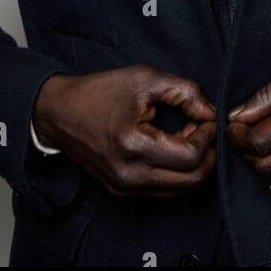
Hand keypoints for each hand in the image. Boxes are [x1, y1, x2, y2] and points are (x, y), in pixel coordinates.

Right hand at [33, 65, 217, 198]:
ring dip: (193, 165)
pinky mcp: (122, 191)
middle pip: (192, 181)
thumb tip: (211, 112)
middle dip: (207, 154)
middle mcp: (129, 176)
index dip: (207, 136)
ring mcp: (125, 188)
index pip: (191, 157)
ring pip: (181, 190)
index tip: (206, 117)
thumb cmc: (99, 92)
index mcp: (133, 146)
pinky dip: (176, 172)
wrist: (58, 113)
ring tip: (185, 136)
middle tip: (202, 129)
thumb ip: (185, 92)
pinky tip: (170, 147)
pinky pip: (164, 190)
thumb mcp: (145, 79)